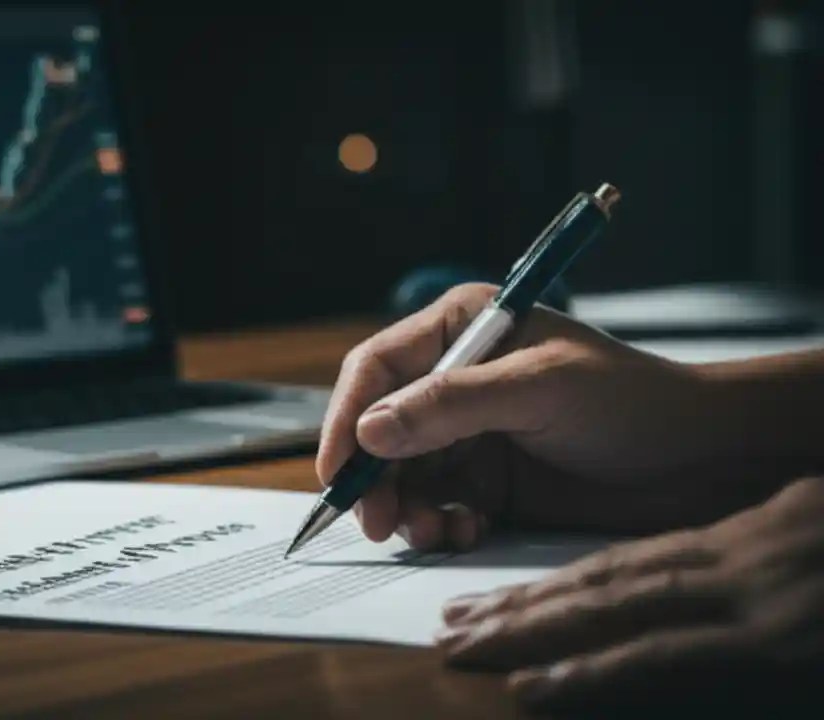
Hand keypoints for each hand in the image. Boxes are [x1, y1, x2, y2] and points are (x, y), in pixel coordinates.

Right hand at [316, 283, 784, 550]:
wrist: (700, 459)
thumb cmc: (631, 402)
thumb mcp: (540, 391)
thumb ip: (451, 406)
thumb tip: (369, 431)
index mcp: (462, 329)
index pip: (376, 368)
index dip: (346, 418)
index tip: (338, 470)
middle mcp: (453, 378)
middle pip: (377, 428)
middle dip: (373, 476)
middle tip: (379, 523)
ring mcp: (468, 432)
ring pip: (400, 474)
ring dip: (405, 508)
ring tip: (432, 533)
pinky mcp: (485, 481)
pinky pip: (434, 505)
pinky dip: (437, 525)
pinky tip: (465, 533)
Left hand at [433, 475, 823, 713]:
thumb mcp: (817, 549)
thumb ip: (760, 572)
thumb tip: (708, 593)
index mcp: (750, 538)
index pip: (631, 562)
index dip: (558, 584)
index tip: (498, 599)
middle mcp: (739, 560)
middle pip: (604, 582)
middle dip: (523, 607)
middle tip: (451, 627)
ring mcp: (754, 602)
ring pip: (615, 611)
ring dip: (531, 631)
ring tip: (463, 647)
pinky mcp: (773, 644)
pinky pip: (662, 659)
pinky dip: (592, 672)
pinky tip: (534, 687)